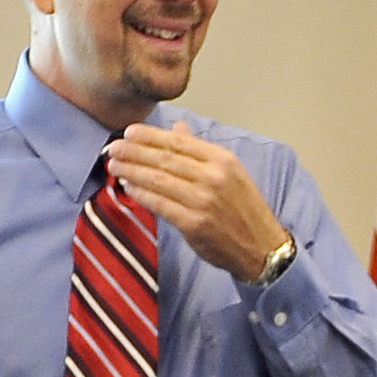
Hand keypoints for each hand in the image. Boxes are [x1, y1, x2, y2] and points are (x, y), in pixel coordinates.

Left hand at [104, 123, 288, 280]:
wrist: (263, 248)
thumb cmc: (245, 210)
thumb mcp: (231, 173)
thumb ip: (201, 151)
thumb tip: (178, 128)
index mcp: (222, 160)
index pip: (178, 142)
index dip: (150, 136)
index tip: (129, 132)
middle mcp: (213, 177)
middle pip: (165, 158)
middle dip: (134, 151)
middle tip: (113, 148)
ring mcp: (204, 201)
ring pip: (159, 180)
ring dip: (132, 171)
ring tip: (114, 165)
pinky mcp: (194, 224)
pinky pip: (160, 204)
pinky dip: (141, 194)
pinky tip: (128, 188)